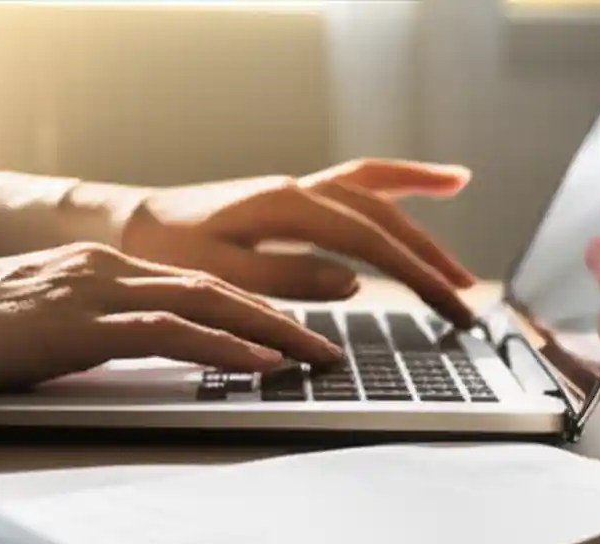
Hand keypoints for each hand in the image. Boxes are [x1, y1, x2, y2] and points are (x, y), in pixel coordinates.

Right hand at [0, 243, 344, 396]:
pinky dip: (219, 348)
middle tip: (329, 350)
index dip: (253, 311)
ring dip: (270, 334)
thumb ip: (92, 339)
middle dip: (281, 320)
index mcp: (98, 269)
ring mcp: (90, 290)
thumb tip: (140, 367)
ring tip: (316, 360)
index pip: (196, 287)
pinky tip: (257, 364)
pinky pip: (165, 333)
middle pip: (216, 289)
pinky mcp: (73, 324)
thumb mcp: (38, 332)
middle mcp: (104, 269)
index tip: (295, 335)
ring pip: (204, 305)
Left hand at [72, 159, 478, 327]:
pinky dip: (406, 181)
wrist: (134, 224)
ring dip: (425, 233)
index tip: (450, 306)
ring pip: (381, 202)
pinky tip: (445, 182)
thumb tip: (353, 283)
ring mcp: (304, 189)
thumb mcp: (219, 274)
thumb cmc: (167, 253)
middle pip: (385, 222)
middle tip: (466, 305)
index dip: (416, 275)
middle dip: (430, 263)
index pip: (370, 243)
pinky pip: (366, 182)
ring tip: (461, 271)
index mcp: (287, 206)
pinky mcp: (301, 198)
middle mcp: (303, 189)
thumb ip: (287, 278)